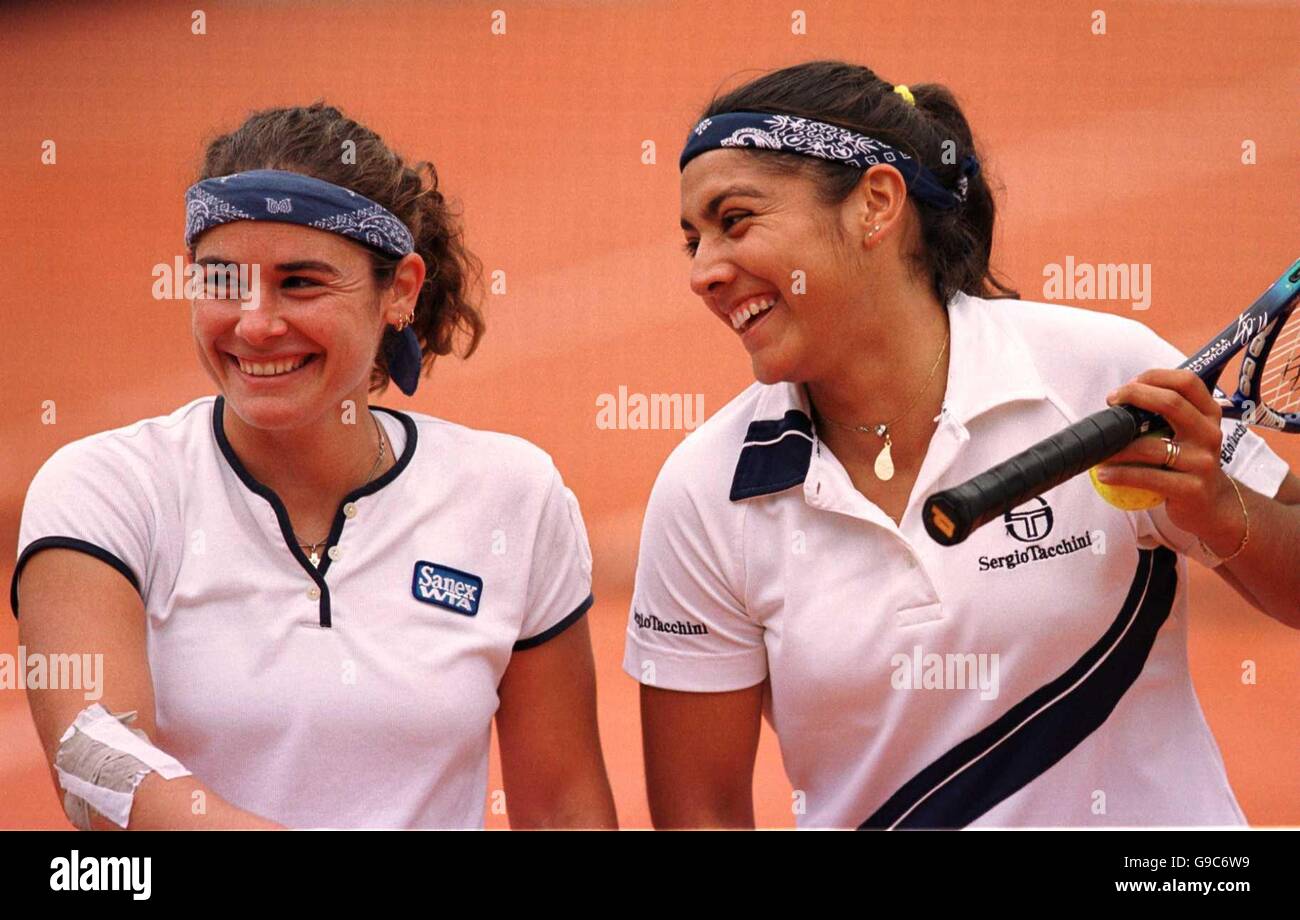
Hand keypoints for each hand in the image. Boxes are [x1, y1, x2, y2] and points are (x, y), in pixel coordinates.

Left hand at [1096, 368, 1243, 552]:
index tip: (1127, 386)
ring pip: (1151, 446)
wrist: (1212, 506)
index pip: (1187, 382)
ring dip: (1117, 446)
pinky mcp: (1191, 488)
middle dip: (1135, 397)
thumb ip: (1166, 415)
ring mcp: (1202, 462)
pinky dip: (1120, 474)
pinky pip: (1148, 477)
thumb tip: (1120, 400)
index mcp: (1209, 414)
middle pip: (1171, 403)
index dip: (1154, 377)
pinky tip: (1103, 474)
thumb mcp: (1188, 434)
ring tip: (1099, 450)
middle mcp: (1209, 434)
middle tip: (1111, 403)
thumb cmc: (1188, 463)